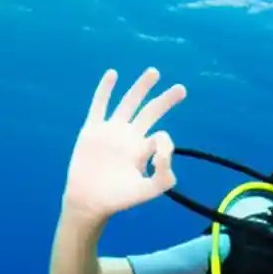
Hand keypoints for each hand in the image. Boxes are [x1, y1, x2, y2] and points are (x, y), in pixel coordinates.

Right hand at [62, 67, 186, 220]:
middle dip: (166, 100)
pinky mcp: (92, 129)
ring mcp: (111, 131)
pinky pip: (99, 105)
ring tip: (154, 72)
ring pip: (129, 102)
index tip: (160, 156)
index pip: (161, 136)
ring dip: (141, 87)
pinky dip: (105, 89)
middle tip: (182, 89)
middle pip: (151, 112)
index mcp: (144, 150)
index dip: (165, 143)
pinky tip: (113, 74)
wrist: (89, 201)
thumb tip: (165, 147)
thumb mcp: (148, 190)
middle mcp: (130, 137)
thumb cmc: (119, 198)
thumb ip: (164, 175)